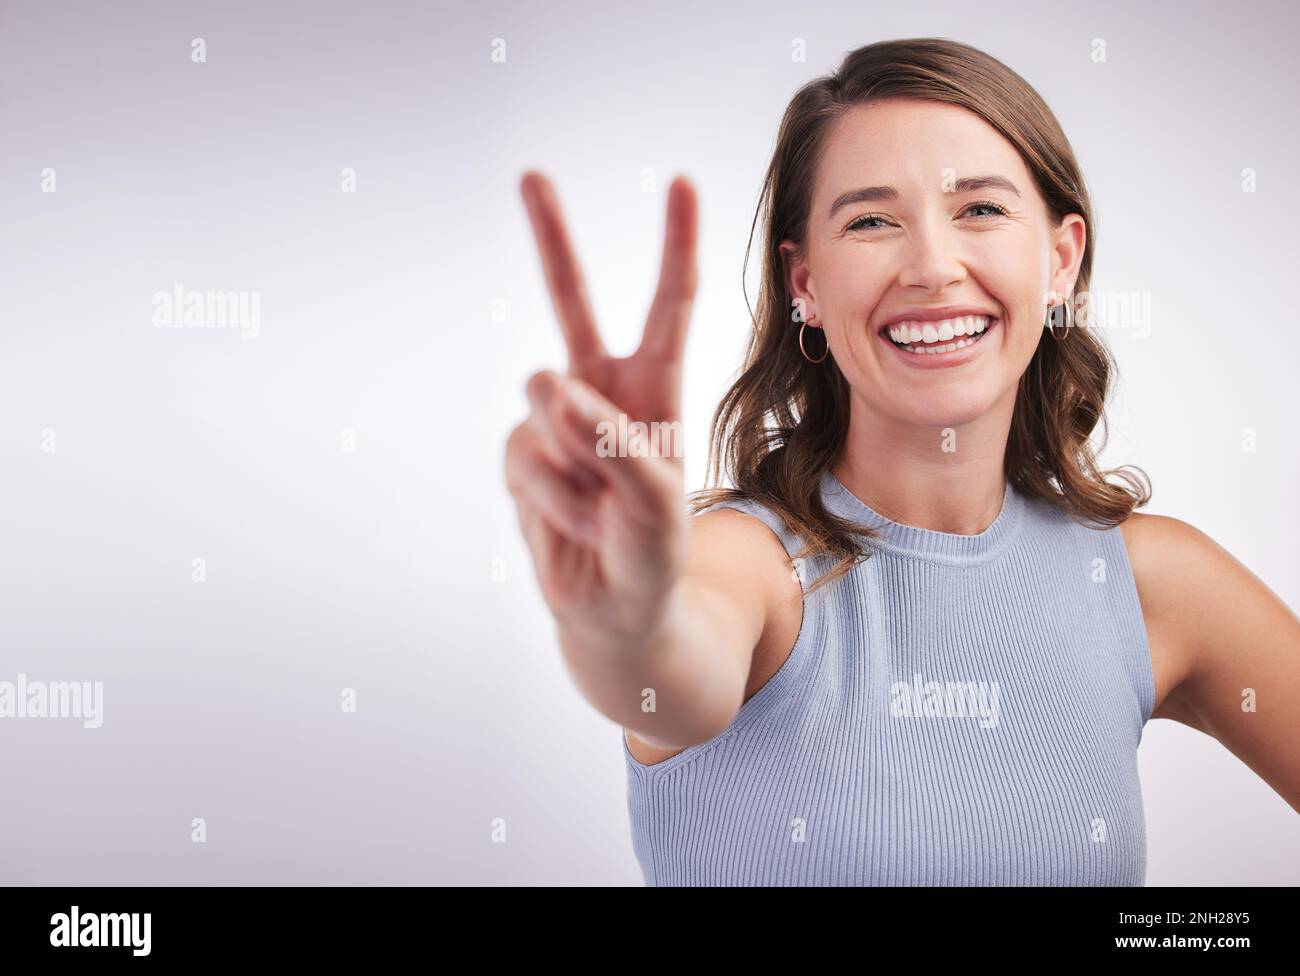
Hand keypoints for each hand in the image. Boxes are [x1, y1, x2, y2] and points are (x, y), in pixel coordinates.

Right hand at [505, 171, 698, 641]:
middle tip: (532, 175)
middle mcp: (603, 391)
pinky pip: (522, 456)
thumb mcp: (658, 505)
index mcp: (656, 387)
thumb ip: (614, 445)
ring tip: (600, 510)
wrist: (614, 609)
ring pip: (542, 406)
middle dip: (553, 240)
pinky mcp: (523, 454)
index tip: (682, 183)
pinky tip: (570, 520)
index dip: (675, 245)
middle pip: (572, 303)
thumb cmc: (654, 553)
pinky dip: (549, 498)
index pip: (668, 305)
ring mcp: (558, 422)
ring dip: (572, 468)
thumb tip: (549, 387)